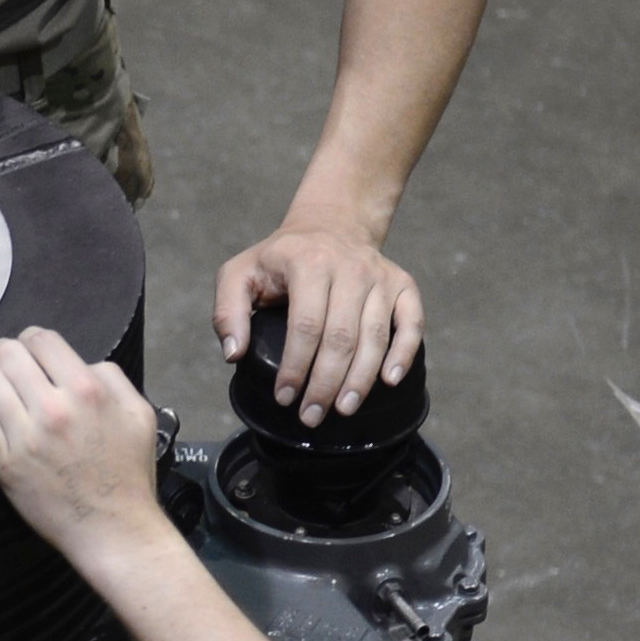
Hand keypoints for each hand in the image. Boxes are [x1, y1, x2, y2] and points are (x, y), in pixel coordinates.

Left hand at [0, 330, 167, 569]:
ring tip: (1, 394)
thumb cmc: (129, 474)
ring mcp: (25, 436)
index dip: (33, 340)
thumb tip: (81, 364)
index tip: (33, 352)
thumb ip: (112, 378)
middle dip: (7, 355)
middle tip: (11, 369)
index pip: (41, 339)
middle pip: (6, 353)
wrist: (114, 530)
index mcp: (87, 391)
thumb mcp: (139, 414)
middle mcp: (53, 408)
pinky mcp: (4, 463)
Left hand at [214, 227, 423, 425]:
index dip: (296, 367)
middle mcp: (350, 268)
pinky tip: (389, 380)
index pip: (305, 325)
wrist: (331, 225)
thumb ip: (228, 312)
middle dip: (326, 383)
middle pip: (341, 337)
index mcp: (308, 262)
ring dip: (360, 379)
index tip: (285, 397)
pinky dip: (404, 353)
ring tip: (343, 409)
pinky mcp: (403, 285)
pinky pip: (412, 323)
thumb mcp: (240, 273)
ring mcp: (380, 276)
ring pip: (375, 336)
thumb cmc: (281, 259)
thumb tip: (233, 354)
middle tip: (312, 415)